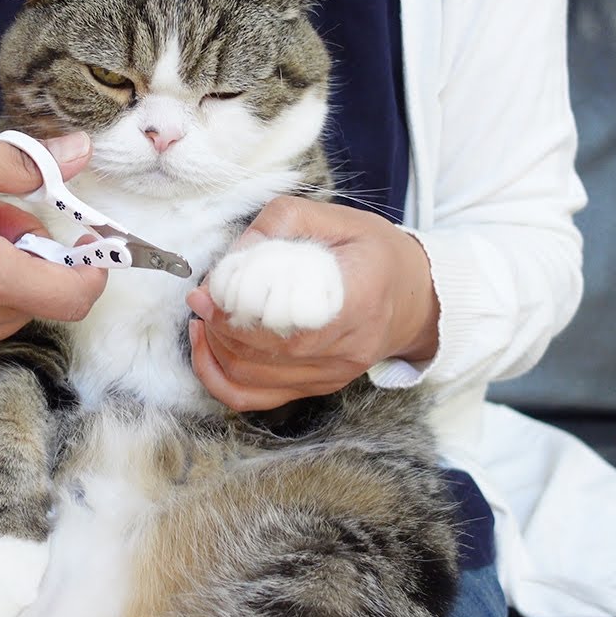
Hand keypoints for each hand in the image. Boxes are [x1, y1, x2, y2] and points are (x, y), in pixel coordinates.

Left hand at [186, 196, 438, 411]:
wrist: (414, 296)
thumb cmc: (372, 252)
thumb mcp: (335, 218)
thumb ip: (281, 224)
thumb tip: (232, 255)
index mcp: (360, 295)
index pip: (289, 318)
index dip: (239, 311)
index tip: (210, 291)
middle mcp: (350, 344)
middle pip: (266, 352)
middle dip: (220, 326)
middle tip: (201, 298)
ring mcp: (334, 373)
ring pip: (253, 377)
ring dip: (216, 348)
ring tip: (205, 316)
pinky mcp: (319, 387)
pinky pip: (256, 398)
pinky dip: (220, 377)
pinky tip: (209, 348)